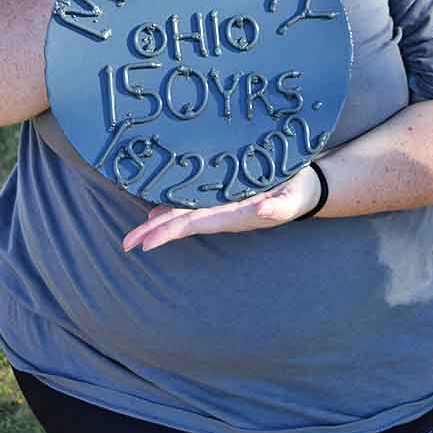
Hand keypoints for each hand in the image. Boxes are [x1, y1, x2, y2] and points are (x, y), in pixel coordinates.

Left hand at [122, 163, 321, 251]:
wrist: (307, 188)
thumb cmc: (296, 193)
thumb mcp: (290, 199)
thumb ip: (276, 208)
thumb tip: (259, 210)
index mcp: (231, 215)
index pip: (192, 224)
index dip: (167, 232)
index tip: (145, 243)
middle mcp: (222, 213)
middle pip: (180, 223)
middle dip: (153, 233)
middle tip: (125, 244)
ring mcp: (222, 207)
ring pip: (184, 215)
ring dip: (160, 223)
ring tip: (138, 232)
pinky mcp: (225, 196)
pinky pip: (194, 203)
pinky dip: (174, 206)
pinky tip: (159, 207)